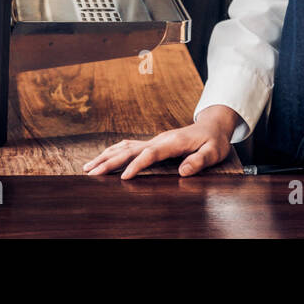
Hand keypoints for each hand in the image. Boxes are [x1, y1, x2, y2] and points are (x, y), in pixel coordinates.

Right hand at [82, 106, 239, 178]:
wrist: (212, 126)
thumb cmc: (214, 141)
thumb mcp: (214, 152)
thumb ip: (200, 161)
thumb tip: (183, 172)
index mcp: (172, 142)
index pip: (149, 154)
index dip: (136, 165)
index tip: (123, 178)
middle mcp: (159, 140)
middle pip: (129, 150)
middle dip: (109, 161)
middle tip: (91, 172)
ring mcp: (154, 141)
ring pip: (124, 147)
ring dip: (106, 156)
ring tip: (88, 167)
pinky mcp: (152, 144)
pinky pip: (129, 147)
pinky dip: (114, 152)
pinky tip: (104, 158)